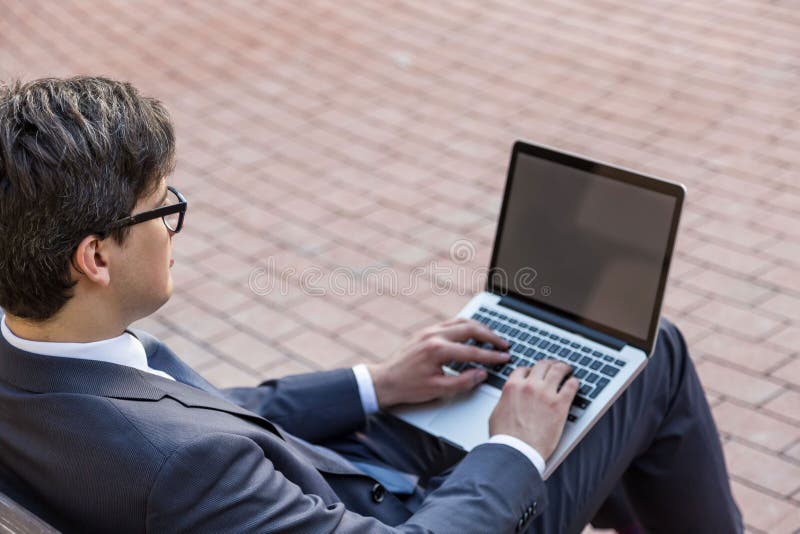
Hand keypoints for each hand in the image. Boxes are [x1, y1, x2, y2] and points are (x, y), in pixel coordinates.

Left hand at [367, 318, 510, 409]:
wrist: (384, 381)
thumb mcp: (438, 389)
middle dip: (490, 336)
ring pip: (461, 321)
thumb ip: (463, 382)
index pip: (473, 351)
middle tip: (504, 344)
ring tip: (492, 336)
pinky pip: (451, 323)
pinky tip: (473, 332)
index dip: (492, 356)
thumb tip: (482, 374)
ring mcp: (429, 331)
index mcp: (438, 350)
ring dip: (479, 327)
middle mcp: (434, 335)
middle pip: (470, 329)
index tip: (505, 357)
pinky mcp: (425, 331)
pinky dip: (465, 325)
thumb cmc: (408, 387)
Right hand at [489, 359, 578, 460]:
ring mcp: (545, 393)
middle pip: (542, 365)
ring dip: (564, 367)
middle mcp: (529, 386)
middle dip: (549, 364)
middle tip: (554, 366)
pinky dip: (574, 382)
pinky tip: (574, 383)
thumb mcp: (497, 413)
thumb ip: (505, 400)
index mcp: (512, 387)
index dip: (530, 370)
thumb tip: (508, 399)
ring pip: (558, 369)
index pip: (523, 369)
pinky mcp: (560, 404)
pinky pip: (571, 385)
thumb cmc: (506, 438)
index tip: (535, 373)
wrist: (517, 451)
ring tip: (567, 370)